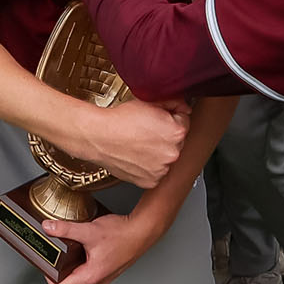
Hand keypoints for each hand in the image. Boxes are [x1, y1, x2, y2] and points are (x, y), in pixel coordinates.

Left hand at [43, 211, 161, 283]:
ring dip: (72, 259)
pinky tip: (83, 243)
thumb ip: (66, 229)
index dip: (47, 275)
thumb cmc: (122, 235)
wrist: (143, 230)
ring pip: (79, 272)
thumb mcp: (88, 231)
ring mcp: (103, 276)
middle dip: (59, 264)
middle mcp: (97, 281)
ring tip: (69, 244)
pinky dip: (82, 257)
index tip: (42, 261)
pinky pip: (88, 267)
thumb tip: (48, 228)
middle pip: (68, 279)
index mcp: (90, 278)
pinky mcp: (107, 269)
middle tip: (53, 248)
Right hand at [72, 99, 188, 188]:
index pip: (184, 121)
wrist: (99, 137)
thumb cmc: (119, 120)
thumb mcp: (148, 102)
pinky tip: (137, 155)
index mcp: (176, 132)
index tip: (160, 119)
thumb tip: (183, 108)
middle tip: (147, 131)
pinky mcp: (150, 181)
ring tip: (140, 144)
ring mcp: (162, 169)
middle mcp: (172, 153)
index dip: (172, 117)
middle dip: (165, 136)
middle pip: (176, 141)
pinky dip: (149, 166)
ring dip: (158, 152)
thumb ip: (172, 103)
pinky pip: (156, 172)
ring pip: (166, 158)